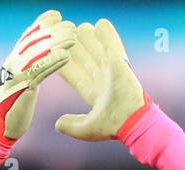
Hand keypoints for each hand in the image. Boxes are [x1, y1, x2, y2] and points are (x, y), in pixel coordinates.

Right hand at [0, 11, 76, 143]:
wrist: (0, 128)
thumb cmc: (14, 108)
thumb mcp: (23, 84)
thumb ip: (31, 70)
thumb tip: (42, 58)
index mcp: (13, 60)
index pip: (28, 36)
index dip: (41, 24)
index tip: (56, 15)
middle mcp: (12, 63)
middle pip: (35, 41)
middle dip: (54, 31)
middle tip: (71, 26)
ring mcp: (15, 74)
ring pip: (38, 53)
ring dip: (57, 43)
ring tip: (74, 37)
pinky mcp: (22, 87)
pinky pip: (39, 71)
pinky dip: (53, 61)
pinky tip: (66, 56)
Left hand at [55, 19, 149, 141]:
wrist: (131, 120)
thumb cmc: (112, 126)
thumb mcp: (87, 129)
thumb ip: (72, 126)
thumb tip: (57, 124)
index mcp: (92, 90)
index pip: (71, 71)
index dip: (61, 62)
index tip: (53, 53)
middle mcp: (99, 76)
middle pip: (80, 52)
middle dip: (70, 44)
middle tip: (63, 36)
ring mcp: (108, 66)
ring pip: (92, 41)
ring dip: (84, 34)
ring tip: (76, 30)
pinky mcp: (117, 57)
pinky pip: (109, 36)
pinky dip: (103, 29)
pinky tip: (98, 26)